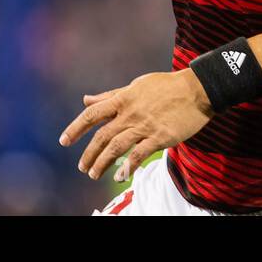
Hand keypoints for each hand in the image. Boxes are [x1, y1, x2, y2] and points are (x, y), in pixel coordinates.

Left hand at [59, 70, 215, 181]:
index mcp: (123, 98)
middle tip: (82, 167)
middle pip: (102, 136)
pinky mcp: (160, 136)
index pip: (92, 114)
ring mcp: (145, 125)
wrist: (197, 89)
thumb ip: (110, 95)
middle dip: (89, 154)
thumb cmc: (166, 86)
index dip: (76, 128)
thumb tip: (85, 99)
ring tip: (94, 174)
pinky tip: (121, 175)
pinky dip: (127, 166)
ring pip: (116, 147)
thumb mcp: (135, 86)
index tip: (64, 141)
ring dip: (102, 163)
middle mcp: (130, 113)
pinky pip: (139, 155)